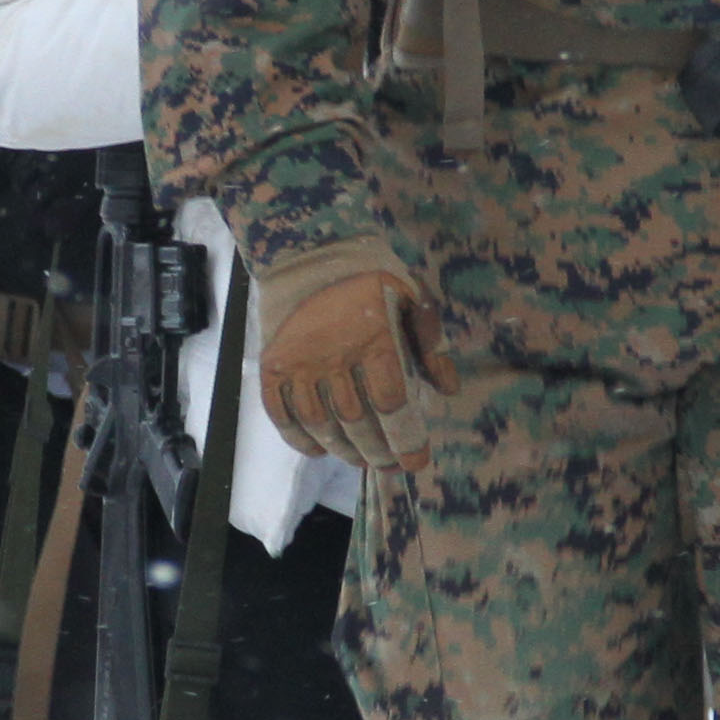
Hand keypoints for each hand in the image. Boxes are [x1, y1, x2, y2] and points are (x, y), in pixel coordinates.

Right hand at [258, 265, 454, 469]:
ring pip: (322, 424)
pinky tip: (318, 451)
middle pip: (357, 422)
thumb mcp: (411, 296)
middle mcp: (333, 355)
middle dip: (377, 451)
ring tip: (359, 460)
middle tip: (388, 465)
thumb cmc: (369, 277)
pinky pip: (282, 414)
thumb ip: (431, 341)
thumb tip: (447, 388)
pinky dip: (299, 440)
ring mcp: (299, 363)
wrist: (307, 254)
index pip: (391, 404)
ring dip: (343, 451)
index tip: (415, 462)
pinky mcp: (272, 366)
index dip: (405, 439)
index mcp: (373, 339)